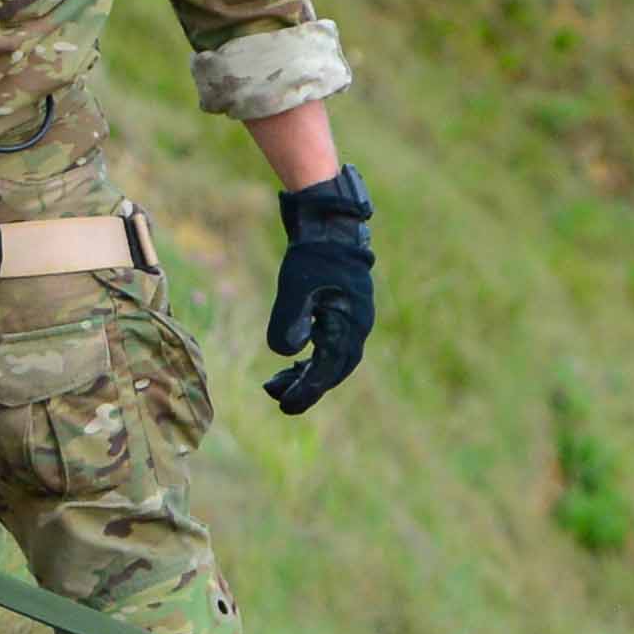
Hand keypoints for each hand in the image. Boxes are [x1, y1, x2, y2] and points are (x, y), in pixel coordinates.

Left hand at [261, 168, 376, 412]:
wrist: (332, 228)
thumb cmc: (314, 256)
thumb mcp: (296, 287)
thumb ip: (290, 320)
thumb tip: (286, 354)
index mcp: (349, 326)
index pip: (328, 370)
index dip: (306, 390)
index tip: (284, 405)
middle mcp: (356, 329)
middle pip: (333, 371)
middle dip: (306, 387)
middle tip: (278, 399)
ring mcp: (352, 322)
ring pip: (332, 360)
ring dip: (307, 374)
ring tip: (277, 383)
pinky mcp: (343, 314)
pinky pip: (331, 347)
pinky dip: (312, 359)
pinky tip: (293, 362)